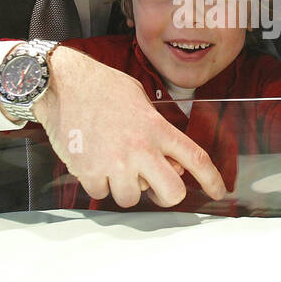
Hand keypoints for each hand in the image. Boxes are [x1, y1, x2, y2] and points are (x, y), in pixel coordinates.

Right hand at [34, 46, 224, 206]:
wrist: (62, 83)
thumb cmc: (100, 87)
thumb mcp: (140, 100)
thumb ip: (157, 130)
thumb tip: (169, 162)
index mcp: (157, 128)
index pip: (196, 158)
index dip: (212, 179)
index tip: (218, 191)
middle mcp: (140, 148)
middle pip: (172, 193)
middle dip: (166, 196)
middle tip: (155, 188)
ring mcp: (115, 162)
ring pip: (132, 198)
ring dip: (124, 187)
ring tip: (112, 164)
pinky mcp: (89, 171)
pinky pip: (101, 193)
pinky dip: (97, 183)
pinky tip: (92, 161)